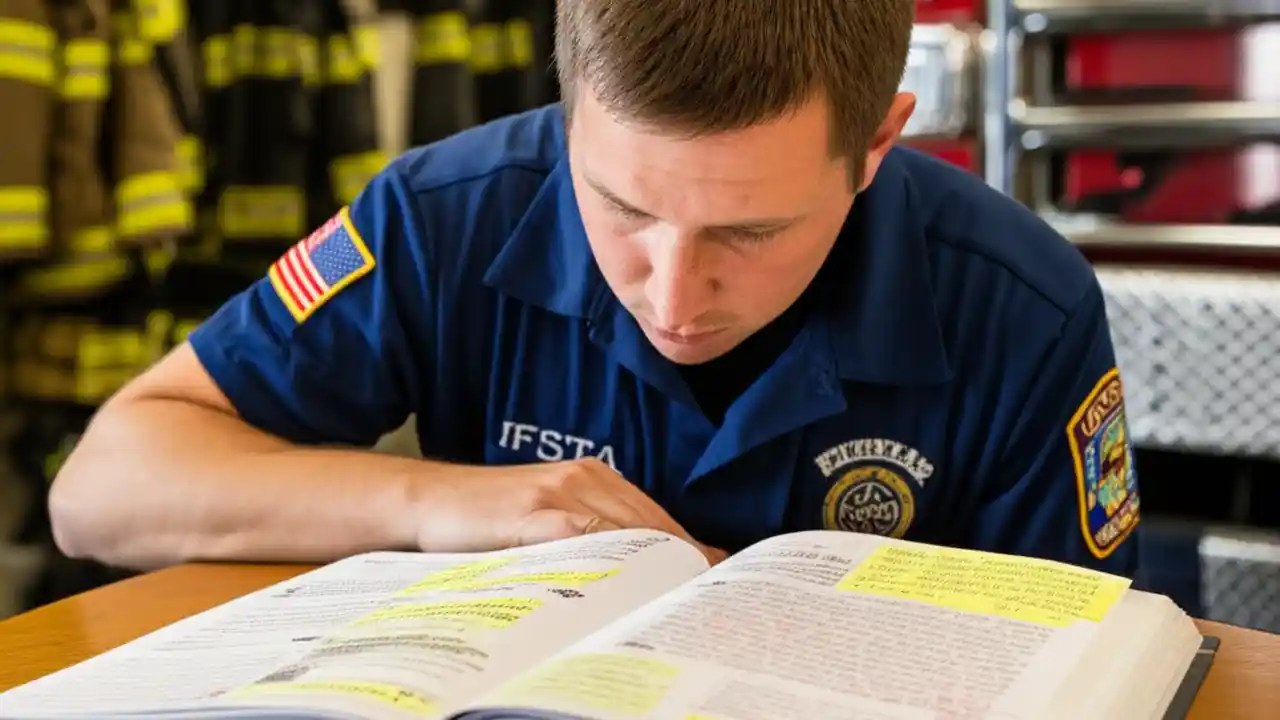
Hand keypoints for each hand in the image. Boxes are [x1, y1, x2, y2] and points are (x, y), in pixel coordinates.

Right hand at [413, 458, 722, 563]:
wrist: (428, 501)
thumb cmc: (488, 519)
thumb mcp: (546, 522)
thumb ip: (589, 536)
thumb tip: (637, 576)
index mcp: (593, 477)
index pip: (656, 517)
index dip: (689, 548)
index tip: (716, 577)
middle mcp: (584, 477)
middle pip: (652, 524)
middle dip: (685, 560)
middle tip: (710, 594)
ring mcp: (560, 492)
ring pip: (628, 531)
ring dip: (660, 565)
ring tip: (685, 598)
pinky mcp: (535, 512)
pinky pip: (586, 538)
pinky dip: (615, 562)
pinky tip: (632, 587)